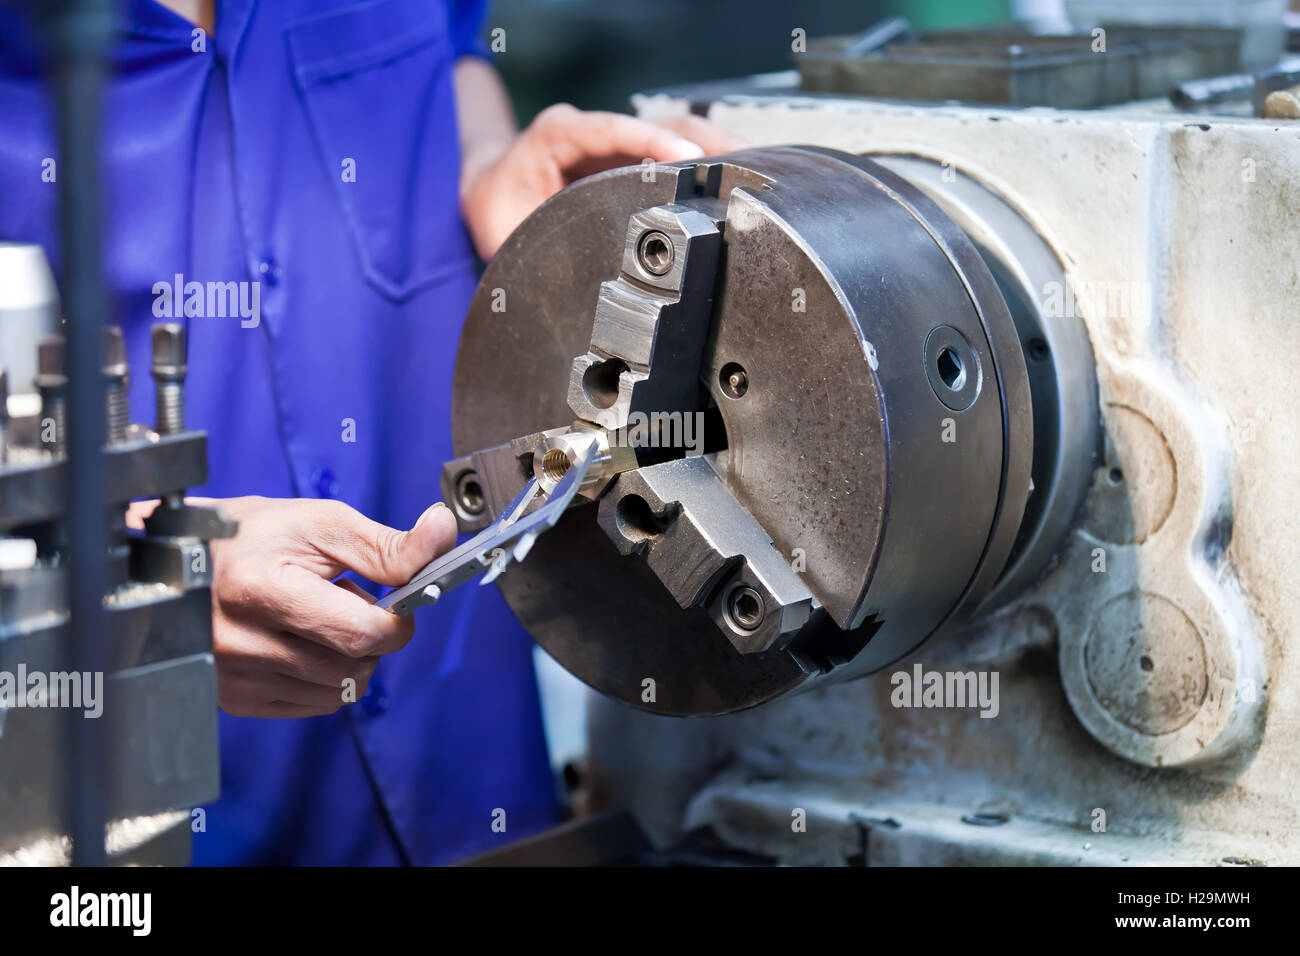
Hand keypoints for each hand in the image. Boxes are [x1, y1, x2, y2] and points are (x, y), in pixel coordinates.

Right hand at [150, 497, 456, 717]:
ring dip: (349, 656)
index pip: (359, 633)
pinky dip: (327, 678)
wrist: (170, 564)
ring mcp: (233, 678)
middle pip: (353, 665)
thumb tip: (443, 533)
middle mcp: (240, 642)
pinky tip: (302, 642)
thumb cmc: (247, 536)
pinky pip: (313, 704)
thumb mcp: (317, 524)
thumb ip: (386, 543)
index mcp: (261, 590)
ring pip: (339, 690)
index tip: (397, 603)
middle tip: (348, 600)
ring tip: (316, 618)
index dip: (396, 622)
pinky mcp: (234, 700)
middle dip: (372, 636)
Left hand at [460, 104, 748, 258]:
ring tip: (753, 174)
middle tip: (740, 168)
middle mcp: (589, 129)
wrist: (493, 194)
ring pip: (673, 131)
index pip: (605, 130)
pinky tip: (738, 177)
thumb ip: (535, 242)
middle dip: (700, 144)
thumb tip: (570, 277)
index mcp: (552, 137)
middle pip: (654, 123)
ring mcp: (617, 137)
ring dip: (715, 151)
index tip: (683, 158)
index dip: (646, 141)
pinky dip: (710, 162)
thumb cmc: (500, 213)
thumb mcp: (508, 233)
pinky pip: (678, 146)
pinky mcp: (636, 150)